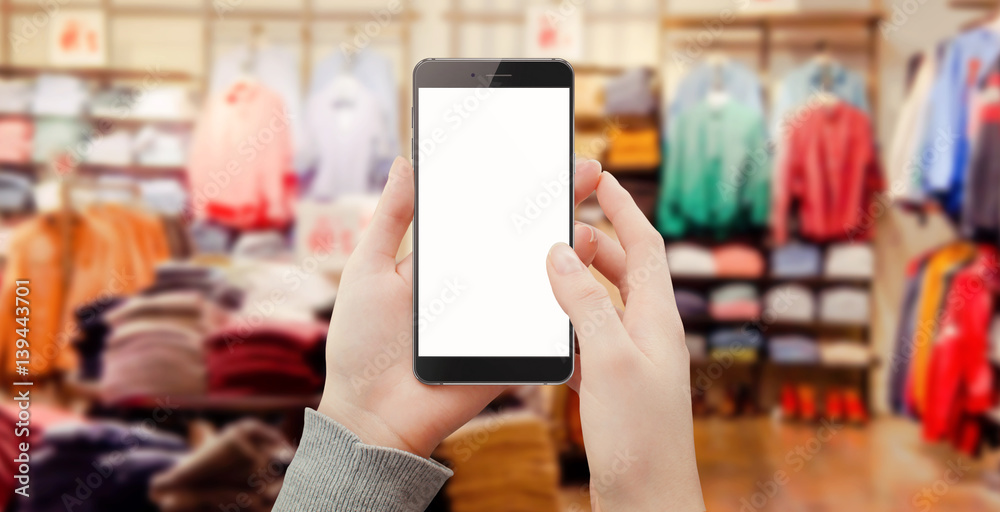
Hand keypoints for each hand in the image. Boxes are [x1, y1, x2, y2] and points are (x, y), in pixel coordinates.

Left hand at [317, 156, 604, 457]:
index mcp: (448, 258)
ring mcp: (500, 314)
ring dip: (571, 245)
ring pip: (544, 273)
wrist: (371, 412)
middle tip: (585, 170)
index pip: (489, 212)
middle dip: (558, 203)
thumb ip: (391, 218)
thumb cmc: (362, 343)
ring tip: (588, 218)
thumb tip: (405, 162)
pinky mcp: (513, 347)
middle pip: (526, 237)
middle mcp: (480, 282)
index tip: (541, 150)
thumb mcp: (368, 269)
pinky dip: (568, 293)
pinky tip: (581, 266)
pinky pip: (546, 319)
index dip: (516, 182)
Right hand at [547, 167, 704, 510]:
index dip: (625, 208)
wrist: (647, 502)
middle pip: (628, 270)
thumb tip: (562, 251)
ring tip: (547, 267)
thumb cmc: (639, 437)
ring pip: (608, 304)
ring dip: (582, 280)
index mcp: (658, 319)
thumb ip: (586, 303)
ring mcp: (635, 361)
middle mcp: (651, 334)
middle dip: (598, 240)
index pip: (646, 246)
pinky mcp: (616, 387)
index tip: (602, 177)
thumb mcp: (609, 360)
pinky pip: (593, 339)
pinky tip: (546, 327)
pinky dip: (571, 323)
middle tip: (561, 223)